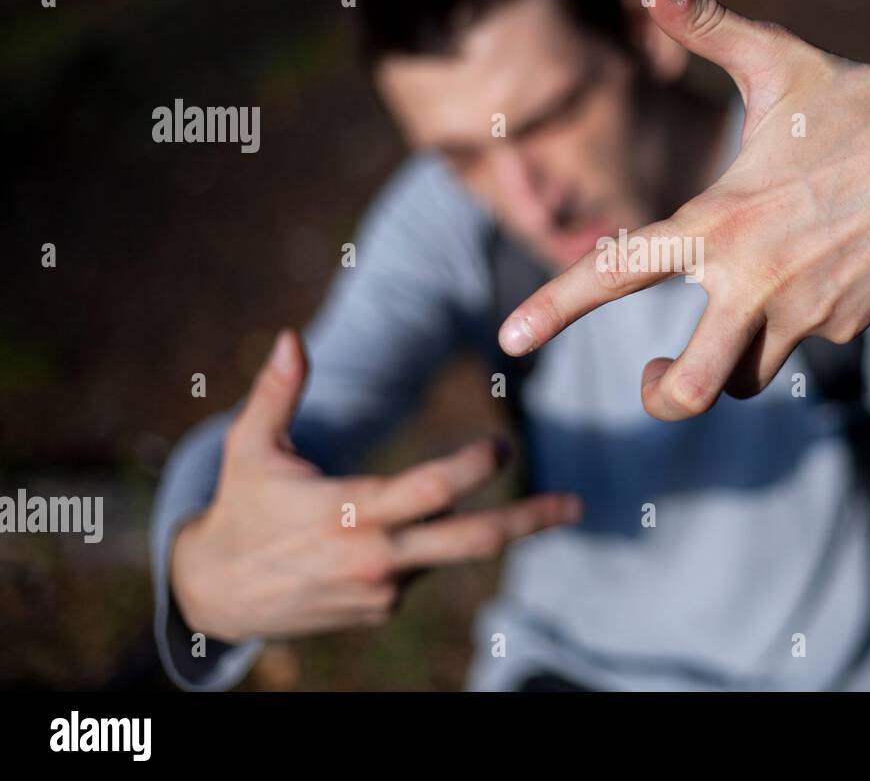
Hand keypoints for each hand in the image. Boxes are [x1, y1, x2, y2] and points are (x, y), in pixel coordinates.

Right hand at [171, 329, 580, 642]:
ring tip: (471, 510)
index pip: (433, 489)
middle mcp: (375, 557)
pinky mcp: (382, 610)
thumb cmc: (241, 507)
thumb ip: (277, 392)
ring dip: (458, 527)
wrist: (217, 594)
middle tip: (575, 505)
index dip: (476, 465)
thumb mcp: (249, 447)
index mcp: (350, 510)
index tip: (504, 444)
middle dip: (528, 521)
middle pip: (472, 541)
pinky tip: (374, 542)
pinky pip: (420, 571)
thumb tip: (292, 336)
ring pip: (446, 552)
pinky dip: (417, 548)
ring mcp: (382, 590)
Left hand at [498, 0, 869, 420]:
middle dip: (662, 398)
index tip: (510, 339)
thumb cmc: (858, 99)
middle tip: (652, 376)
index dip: (556, 306)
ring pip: (744, 376)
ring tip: (727, 324)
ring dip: (724, 365)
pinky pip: (801, 343)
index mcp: (720, 219)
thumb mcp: (776, 63)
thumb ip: (703, 25)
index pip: (619, 271)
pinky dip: (790, 322)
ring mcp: (806, 313)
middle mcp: (756, 279)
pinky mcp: (846, 327)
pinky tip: (816, 271)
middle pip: (692, 390)